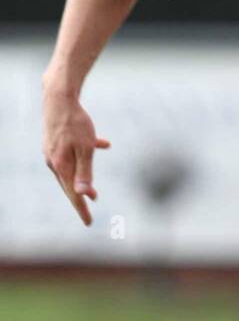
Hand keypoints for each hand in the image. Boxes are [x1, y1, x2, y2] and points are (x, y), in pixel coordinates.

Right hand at [42, 88, 109, 226]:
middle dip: (81, 197)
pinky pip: (72, 153)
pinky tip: (103, 144)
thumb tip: (84, 194)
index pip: (73, 194)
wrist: (58, 98)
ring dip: (81, 180)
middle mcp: (54, 162)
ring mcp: (53, 151)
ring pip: (70, 170)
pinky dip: (86, 153)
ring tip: (92, 191)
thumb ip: (85, 172)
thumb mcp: (85, 149)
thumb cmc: (75, 124)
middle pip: (69, 184)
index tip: (88, 223)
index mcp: (61, 166)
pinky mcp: (56, 141)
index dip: (81, 209)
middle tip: (90, 211)